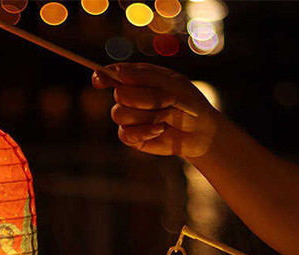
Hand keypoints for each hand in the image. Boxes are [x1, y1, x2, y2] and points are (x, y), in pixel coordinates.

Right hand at [92, 63, 218, 157]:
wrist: (199, 131)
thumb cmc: (188, 103)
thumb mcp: (172, 83)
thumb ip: (145, 77)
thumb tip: (118, 73)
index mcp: (137, 79)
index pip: (112, 74)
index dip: (103, 76)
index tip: (99, 79)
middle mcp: (129, 97)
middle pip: (119, 95)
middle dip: (143, 98)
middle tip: (166, 100)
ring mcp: (129, 117)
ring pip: (120, 115)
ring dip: (146, 116)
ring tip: (165, 117)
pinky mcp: (132, 137)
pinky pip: (126, 134)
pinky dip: (144, 131)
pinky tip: (160, 130)